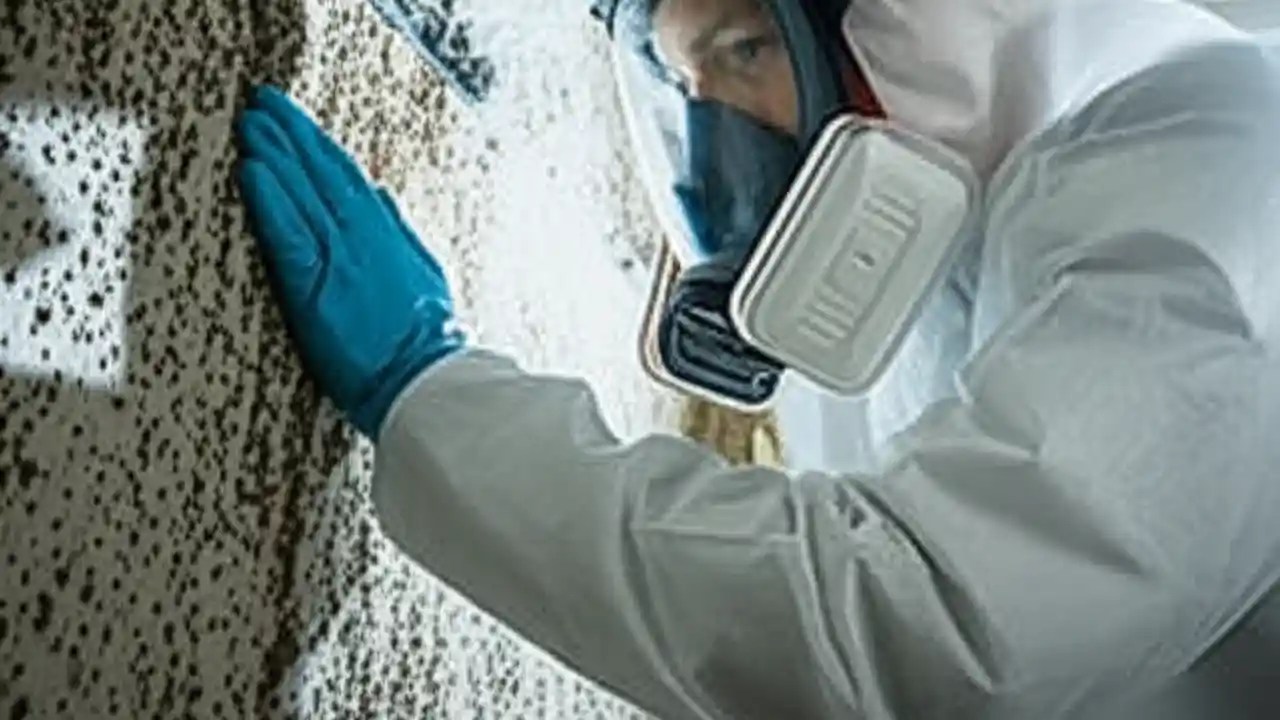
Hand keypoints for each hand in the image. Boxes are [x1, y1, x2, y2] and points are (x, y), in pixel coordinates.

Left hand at [235, 85, 464, 436]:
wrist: (425, 381)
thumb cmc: (424, 343)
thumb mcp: (423, 275)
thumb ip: (399, 232)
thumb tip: (382, 195)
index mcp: (387, 236)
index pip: (348, 177)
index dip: (320, 144)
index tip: (296, 120)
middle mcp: (365, 239)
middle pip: (324, 172)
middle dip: (294, 132)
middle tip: (264, 100)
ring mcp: (341, 260)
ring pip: (305, 193)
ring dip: (277, 152)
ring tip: (252, 121)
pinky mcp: (317, 288)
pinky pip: (289, 234)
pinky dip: (271, 200)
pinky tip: (253, 170)